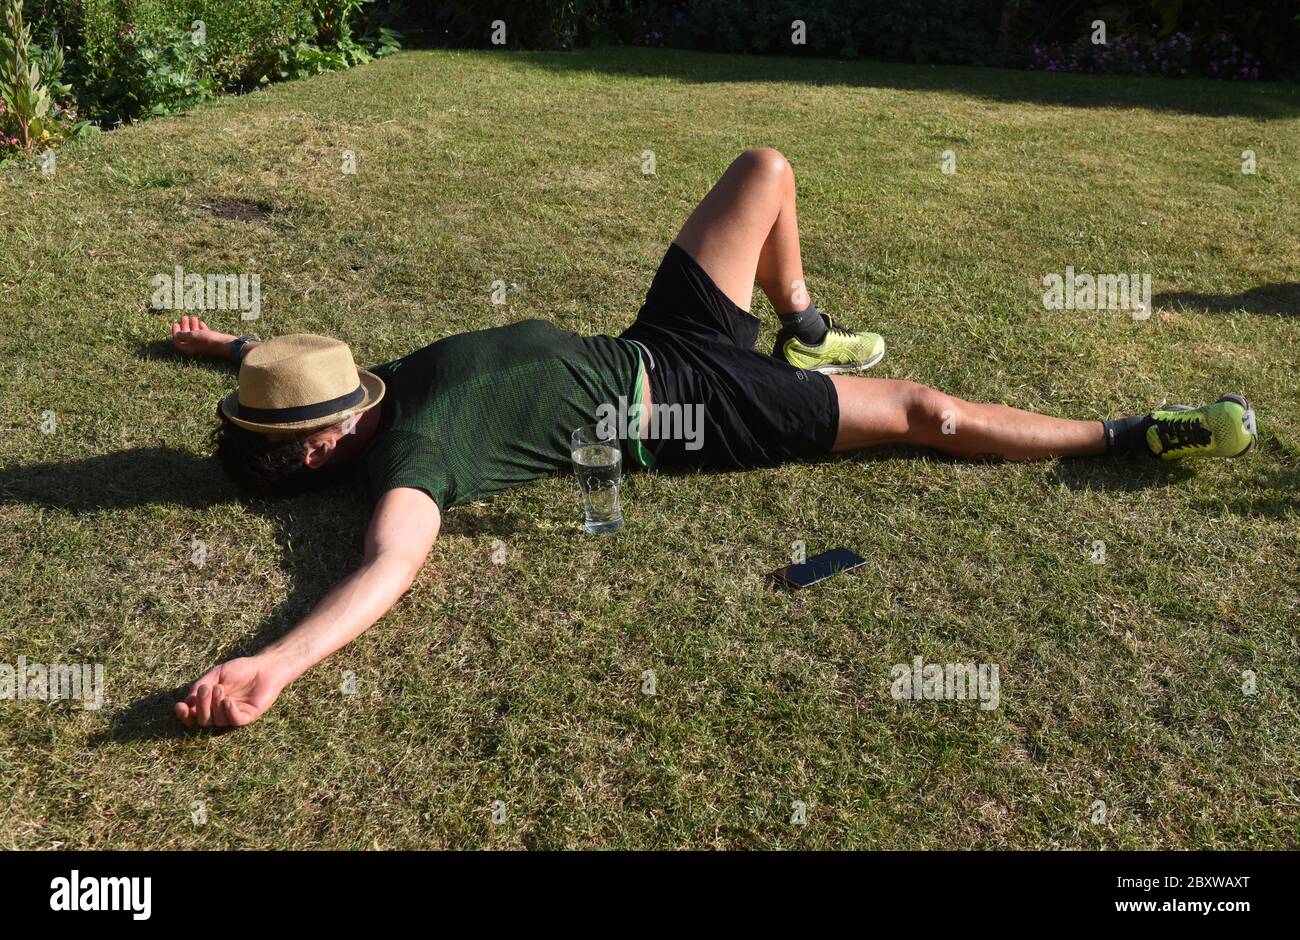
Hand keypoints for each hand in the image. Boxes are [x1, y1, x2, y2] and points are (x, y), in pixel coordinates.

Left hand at [170, 315, 236, 358]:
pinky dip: (200, 328)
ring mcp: (202, 343)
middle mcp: (194, 346)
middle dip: (184, 326)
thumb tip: (176, 335)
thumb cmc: (209, 340)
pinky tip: (201, 322)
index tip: (176, 323)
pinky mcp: (210, 340)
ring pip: (194, 334)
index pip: (178, 341)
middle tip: (184, 317)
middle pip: (186, 336)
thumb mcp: (193, 336)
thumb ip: (183, 335)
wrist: (225, 344)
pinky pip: (203, 333)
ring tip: (193, 317)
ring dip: (192, 325)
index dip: (175, 332)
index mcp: (189, 347)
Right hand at [175, 655, 289, 727]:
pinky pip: (235, 721)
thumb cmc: (240, 669)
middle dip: (202, 705)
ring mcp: (233, 715)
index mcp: (209, 704)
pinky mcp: (248, 716)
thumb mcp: (216, 674)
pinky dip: (229, 712)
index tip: (180, 706)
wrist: (265, 666)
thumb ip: (200, 685)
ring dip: (215, 705)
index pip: (192, 716)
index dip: (184, 715)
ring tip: (220, 688)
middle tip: (206, 688)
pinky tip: (228, 701)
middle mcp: (220, 712)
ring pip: (217, 721)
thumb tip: (187, 701)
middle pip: (203, 720)